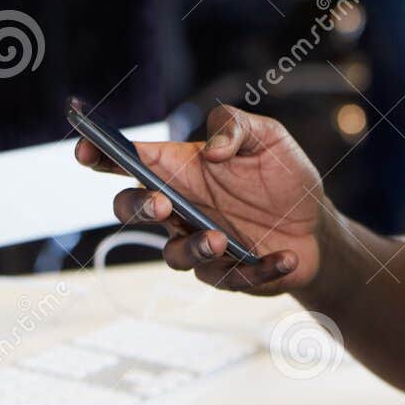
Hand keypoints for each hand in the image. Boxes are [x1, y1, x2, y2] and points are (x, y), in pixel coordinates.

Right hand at [75, 104, 326, 294]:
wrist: (318, 227)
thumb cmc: (284, 177)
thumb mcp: (268, 137)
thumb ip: (235, 126)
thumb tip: (213, 151)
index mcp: (181, 168)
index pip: (129, 160)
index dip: (99, 154)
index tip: (85, 150)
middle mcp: (181, 207)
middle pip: (131, 208)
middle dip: (137, 207)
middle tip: (162, 204)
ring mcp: (199, 243)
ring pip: (173, 254)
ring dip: (193, 248)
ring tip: (221, 239)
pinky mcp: (225, 275)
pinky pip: (229, 279)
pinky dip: (256, 270)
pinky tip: (281, 256)